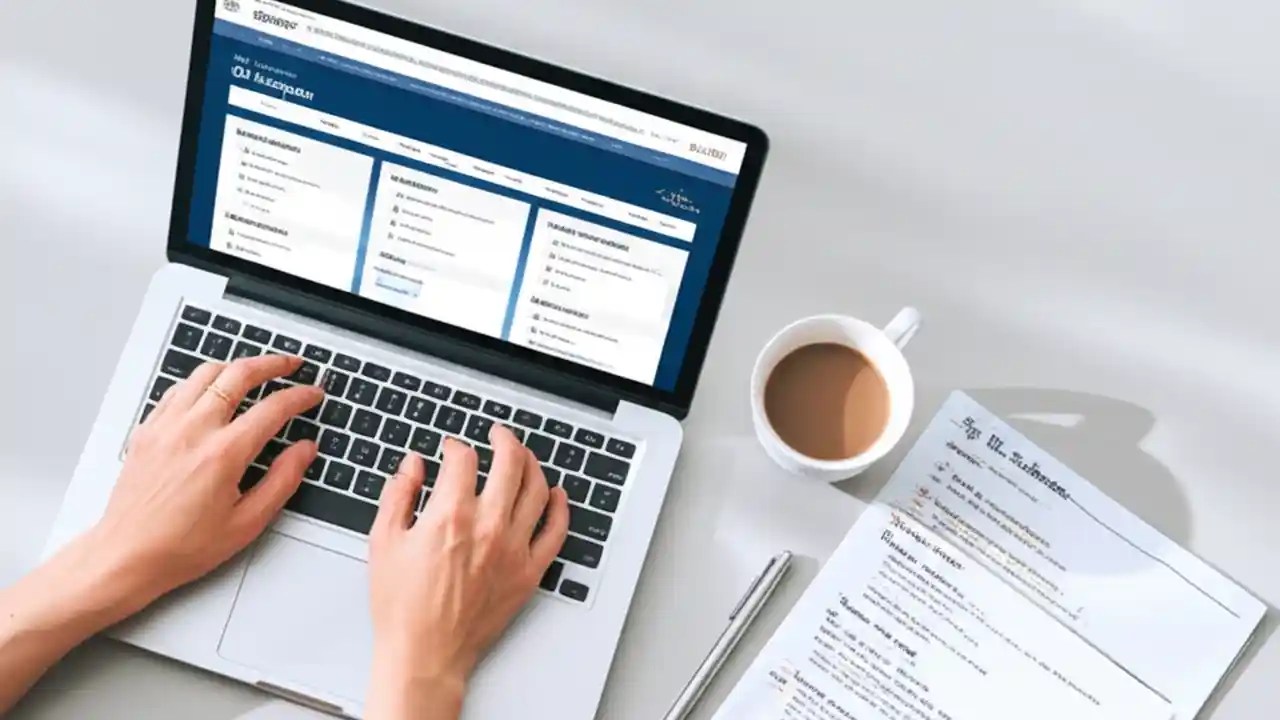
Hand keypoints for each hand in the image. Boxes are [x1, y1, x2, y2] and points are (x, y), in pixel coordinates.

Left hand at [92, 354, 323, 604]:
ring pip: (206, 373)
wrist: (126, 556)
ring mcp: (166, 427)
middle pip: (239, 375)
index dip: (300, 396)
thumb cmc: (181, 547)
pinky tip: (212, 389)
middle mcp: (193, 432)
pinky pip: (178, 389)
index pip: (273, 409)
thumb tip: (305, 451)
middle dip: (272, 364)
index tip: (312, 394)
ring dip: (236, 365)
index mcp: (223, 454)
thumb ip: (282, 481)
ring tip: (254, 369)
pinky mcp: (148, 431)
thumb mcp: (247, 523)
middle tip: (291, 364)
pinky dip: (202, 381)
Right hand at [366, 428, 568, 719]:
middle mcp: (488, 527)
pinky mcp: (529, 572)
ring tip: (524, 456)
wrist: (425, 654)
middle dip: (504, 440)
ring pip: (538, 490)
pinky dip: (560, 507)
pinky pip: (555, 531)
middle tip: (498, 434)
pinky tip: (556, 495)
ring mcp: (513, 549)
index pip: (464, 460)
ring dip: (532, 464)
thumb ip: (399, 496)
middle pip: (510, 463)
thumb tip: (412, 466)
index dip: (456, 446)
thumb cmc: (402, 607)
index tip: (451, 449)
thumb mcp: (383, 542)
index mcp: (450, 516)